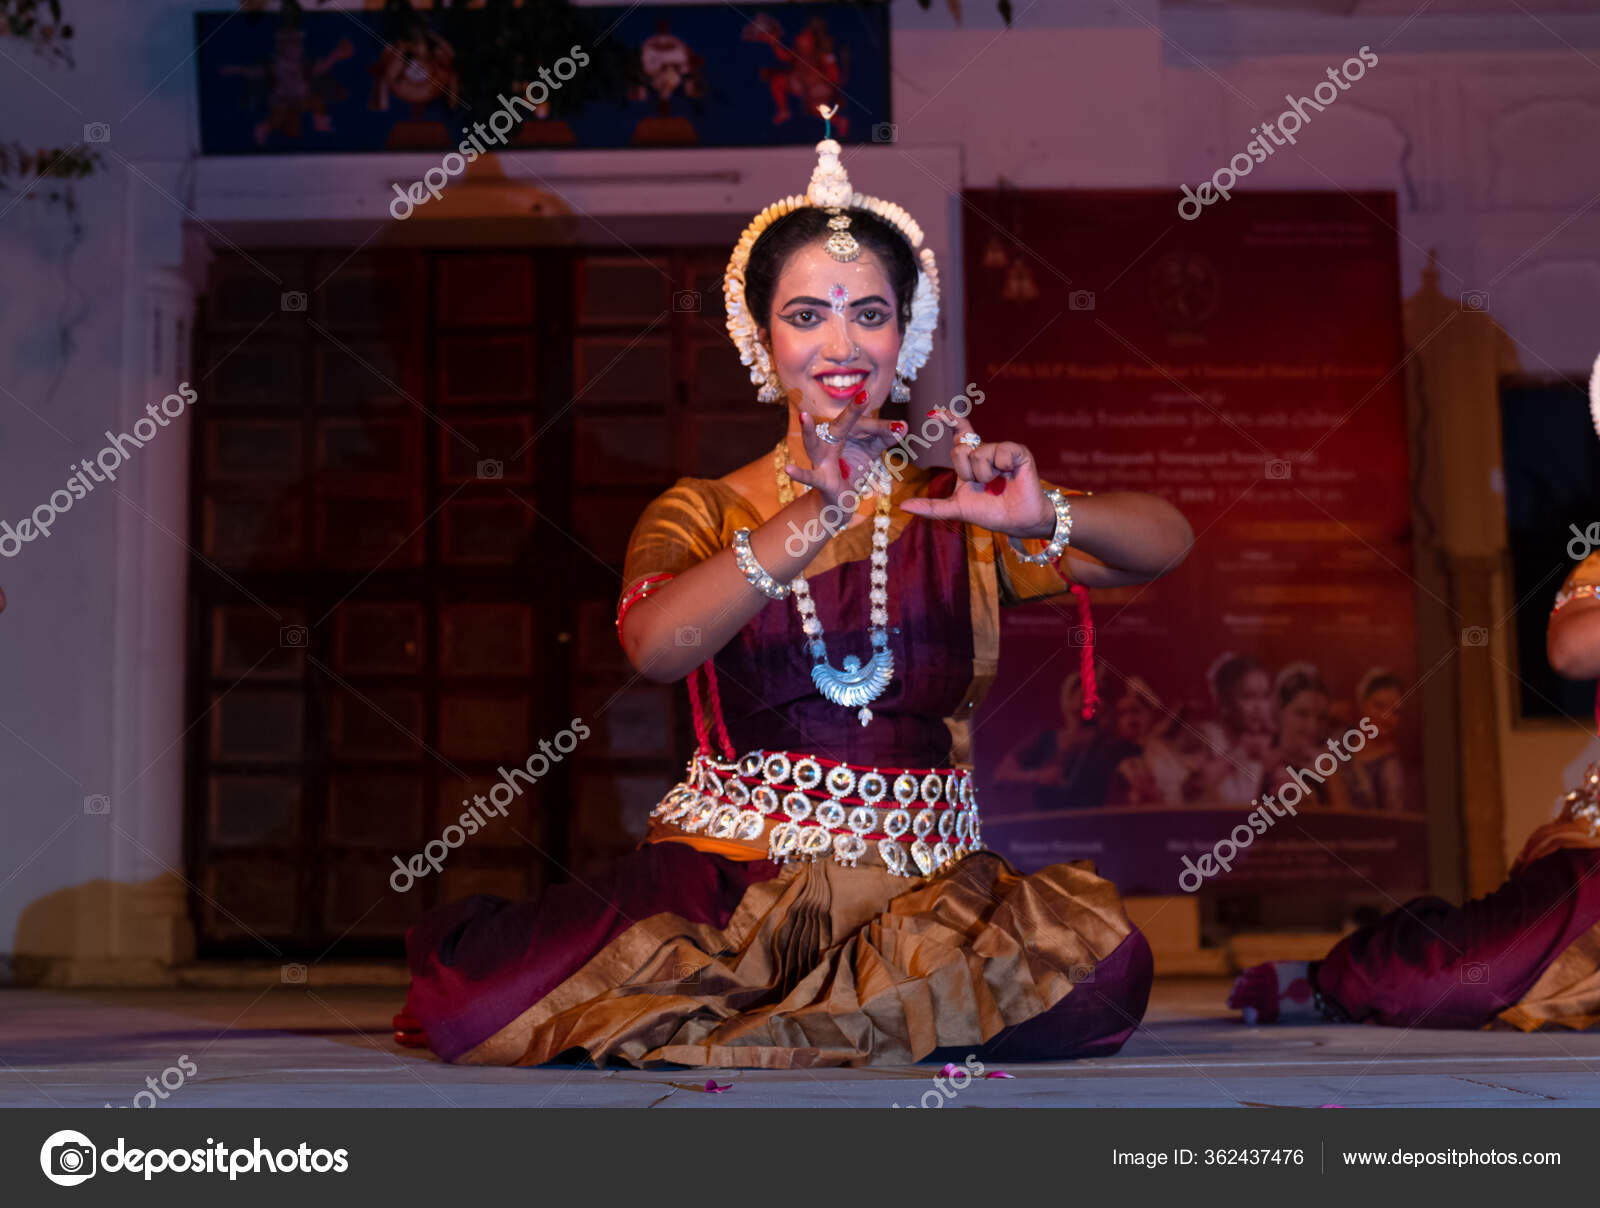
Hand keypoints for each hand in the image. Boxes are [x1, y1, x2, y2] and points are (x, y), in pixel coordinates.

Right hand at [784, 392, 904, 510]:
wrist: (836, 502)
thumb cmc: (850, 470)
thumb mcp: (868, 452)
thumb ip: (883, 438)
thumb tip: (903, 426)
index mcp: (843, 434)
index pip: (865, 428)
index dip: (883, 429)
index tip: (901, 428)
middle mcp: (829, 443)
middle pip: (841, 425)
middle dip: (852, 411)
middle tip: (865, 395)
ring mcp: (822, 461)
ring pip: (814, 444)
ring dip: (809, 431)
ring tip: (804, 416)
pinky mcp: (820, 480)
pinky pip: (810, 477)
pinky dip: (800, 474)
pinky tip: (788, 469)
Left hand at [898, 411, 1054, 538]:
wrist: (1017, 522)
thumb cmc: (990, 512)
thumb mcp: (956, 508)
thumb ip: (931, 507)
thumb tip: (903, 506)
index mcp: (970, 460)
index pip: (958, 433)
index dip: (948, 419)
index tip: (933, 413)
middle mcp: (984, 450)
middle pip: (960, 448)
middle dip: (967, 473)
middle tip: (982, 485)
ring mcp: (1002, 450)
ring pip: (979, 453)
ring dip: (985, 475)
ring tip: (998, 484)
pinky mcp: (1019, 453)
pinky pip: (1002, 452)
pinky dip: (1004, 466)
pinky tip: (1011, 474)